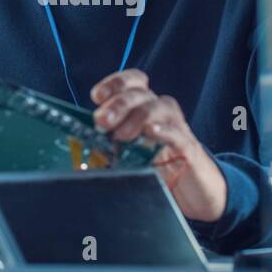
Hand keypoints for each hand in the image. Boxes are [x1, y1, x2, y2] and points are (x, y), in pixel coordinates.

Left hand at [91, 69, 226, 222]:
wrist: (194, 190)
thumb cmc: (157, 167)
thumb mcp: (128, 152)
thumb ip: (107, 144)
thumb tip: (78, 146)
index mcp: (144, 107)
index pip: (133, 81)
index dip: (115, 83)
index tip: (97, 96)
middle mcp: (160, 111)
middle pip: (140, 94)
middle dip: (118, 104)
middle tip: (102, 121)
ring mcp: (176, 127)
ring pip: (159, 107)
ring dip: (137, 117)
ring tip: (121, 135)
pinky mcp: (188, 148)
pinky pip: (177, 133)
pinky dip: (163, 130)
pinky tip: (151, 132)